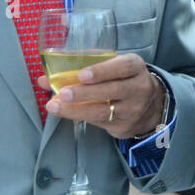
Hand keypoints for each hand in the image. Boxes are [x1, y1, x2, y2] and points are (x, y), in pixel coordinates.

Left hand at [38, 53, 164, 139]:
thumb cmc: (123, 80)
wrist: (150, 106)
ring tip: (55, 106)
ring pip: (103, 111)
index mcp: (136, 68)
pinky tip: (66, 113)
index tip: (82, 75)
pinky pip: (100, 123)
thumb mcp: (112, 67)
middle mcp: (138, 88)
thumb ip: (81, 68)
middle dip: (85, 92)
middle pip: (113, 90)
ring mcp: (133, 110)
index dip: (102, 71)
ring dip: (76, 109)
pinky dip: (81, 117)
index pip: (123, 67)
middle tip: (63, 93)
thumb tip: (44, 79)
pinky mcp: (125, 127)